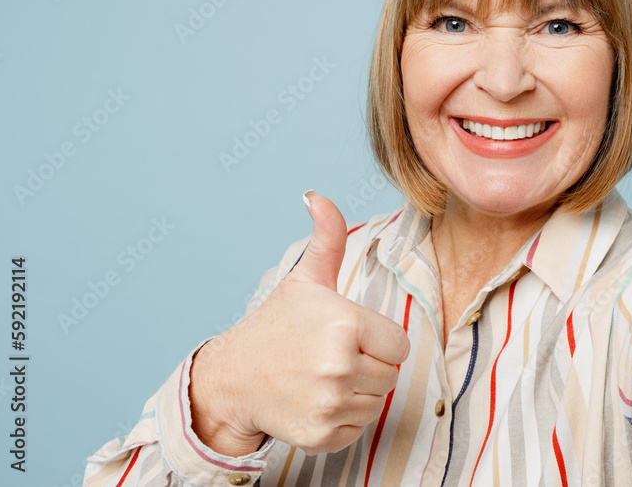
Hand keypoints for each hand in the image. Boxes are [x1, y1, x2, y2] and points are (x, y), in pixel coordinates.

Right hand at [189, 191, 410, 456]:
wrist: (231, 379)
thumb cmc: (275, 326)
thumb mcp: (305, 280)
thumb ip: (326, 238)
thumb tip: (318, 196)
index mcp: (345, 324)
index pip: (399, 344)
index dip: (378, 339)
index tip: (351, 335)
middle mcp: (339, 365)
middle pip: (391, 374)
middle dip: (370, 365)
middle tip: (334, 356)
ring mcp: (330, 403)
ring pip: (378, 401)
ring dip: (358, 392)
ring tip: (325, 376)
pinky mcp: (322, 435)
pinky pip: (359, 427)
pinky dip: (343, 418)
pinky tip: (317, 400)